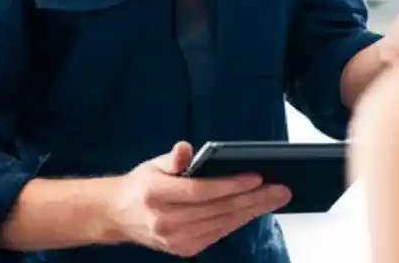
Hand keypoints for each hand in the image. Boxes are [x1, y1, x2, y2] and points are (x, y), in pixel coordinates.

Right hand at [106, 142, 291, 256]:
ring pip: (222, 224)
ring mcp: (175, 240)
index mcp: (156, 195)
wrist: (118, 216)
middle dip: (253, 199)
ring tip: (274, 198)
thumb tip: (185, 149)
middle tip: (280, 189)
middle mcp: (165, 221)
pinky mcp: (183, 250)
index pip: (200, 191)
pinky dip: (237, 221)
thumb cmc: (142, 185)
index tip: (256, 176)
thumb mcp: (152, 164)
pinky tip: (253, 210)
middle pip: (217, 210)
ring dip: (251, 211)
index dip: (229, 185)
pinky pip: (217, 234)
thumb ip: (172, 158)